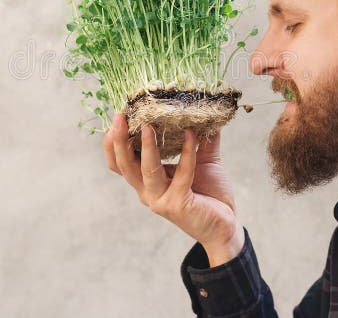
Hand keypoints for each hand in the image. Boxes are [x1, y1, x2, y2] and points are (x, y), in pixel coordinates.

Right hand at [103, 113, 243, 264]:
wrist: (225, 227)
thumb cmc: (210, 195)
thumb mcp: (202, 161)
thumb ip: (200, 139)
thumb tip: (204, 110)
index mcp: (147, 181)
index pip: (119, 163)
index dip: (112, 143)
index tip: (116, 118)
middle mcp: (148, 192)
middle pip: (123, 166)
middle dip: (118, 141)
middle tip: (120, 117)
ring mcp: (160, 200)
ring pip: (145, 171)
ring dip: (147, 146)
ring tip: (149, 126)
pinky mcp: (177, 205)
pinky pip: (181, 174)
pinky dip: (187, 152)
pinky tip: (191, 135)